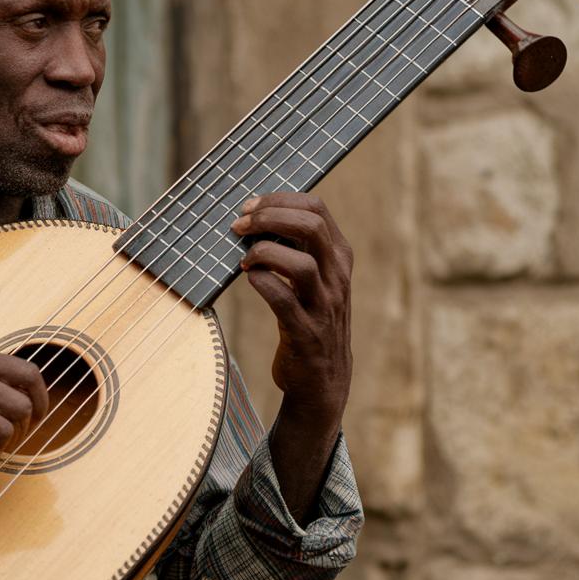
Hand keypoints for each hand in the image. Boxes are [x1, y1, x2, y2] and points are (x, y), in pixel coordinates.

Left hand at [230, 193, 352, 428]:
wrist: (322, 379)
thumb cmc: (309, 318)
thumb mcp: (314, 278)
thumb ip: (295, 247)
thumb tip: (254, 215)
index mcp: (339, 257)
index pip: (316, 208)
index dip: (279, 200)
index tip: (249, 207)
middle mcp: (337, 277)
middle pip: (311, 226)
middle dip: (269, 217)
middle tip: (239, 225)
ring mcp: (324, 306)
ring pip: (302, 264)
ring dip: (264, 252)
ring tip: (245, 259)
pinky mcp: (306, 333)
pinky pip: (284, 300)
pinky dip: (262, 283)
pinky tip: (250, 278)